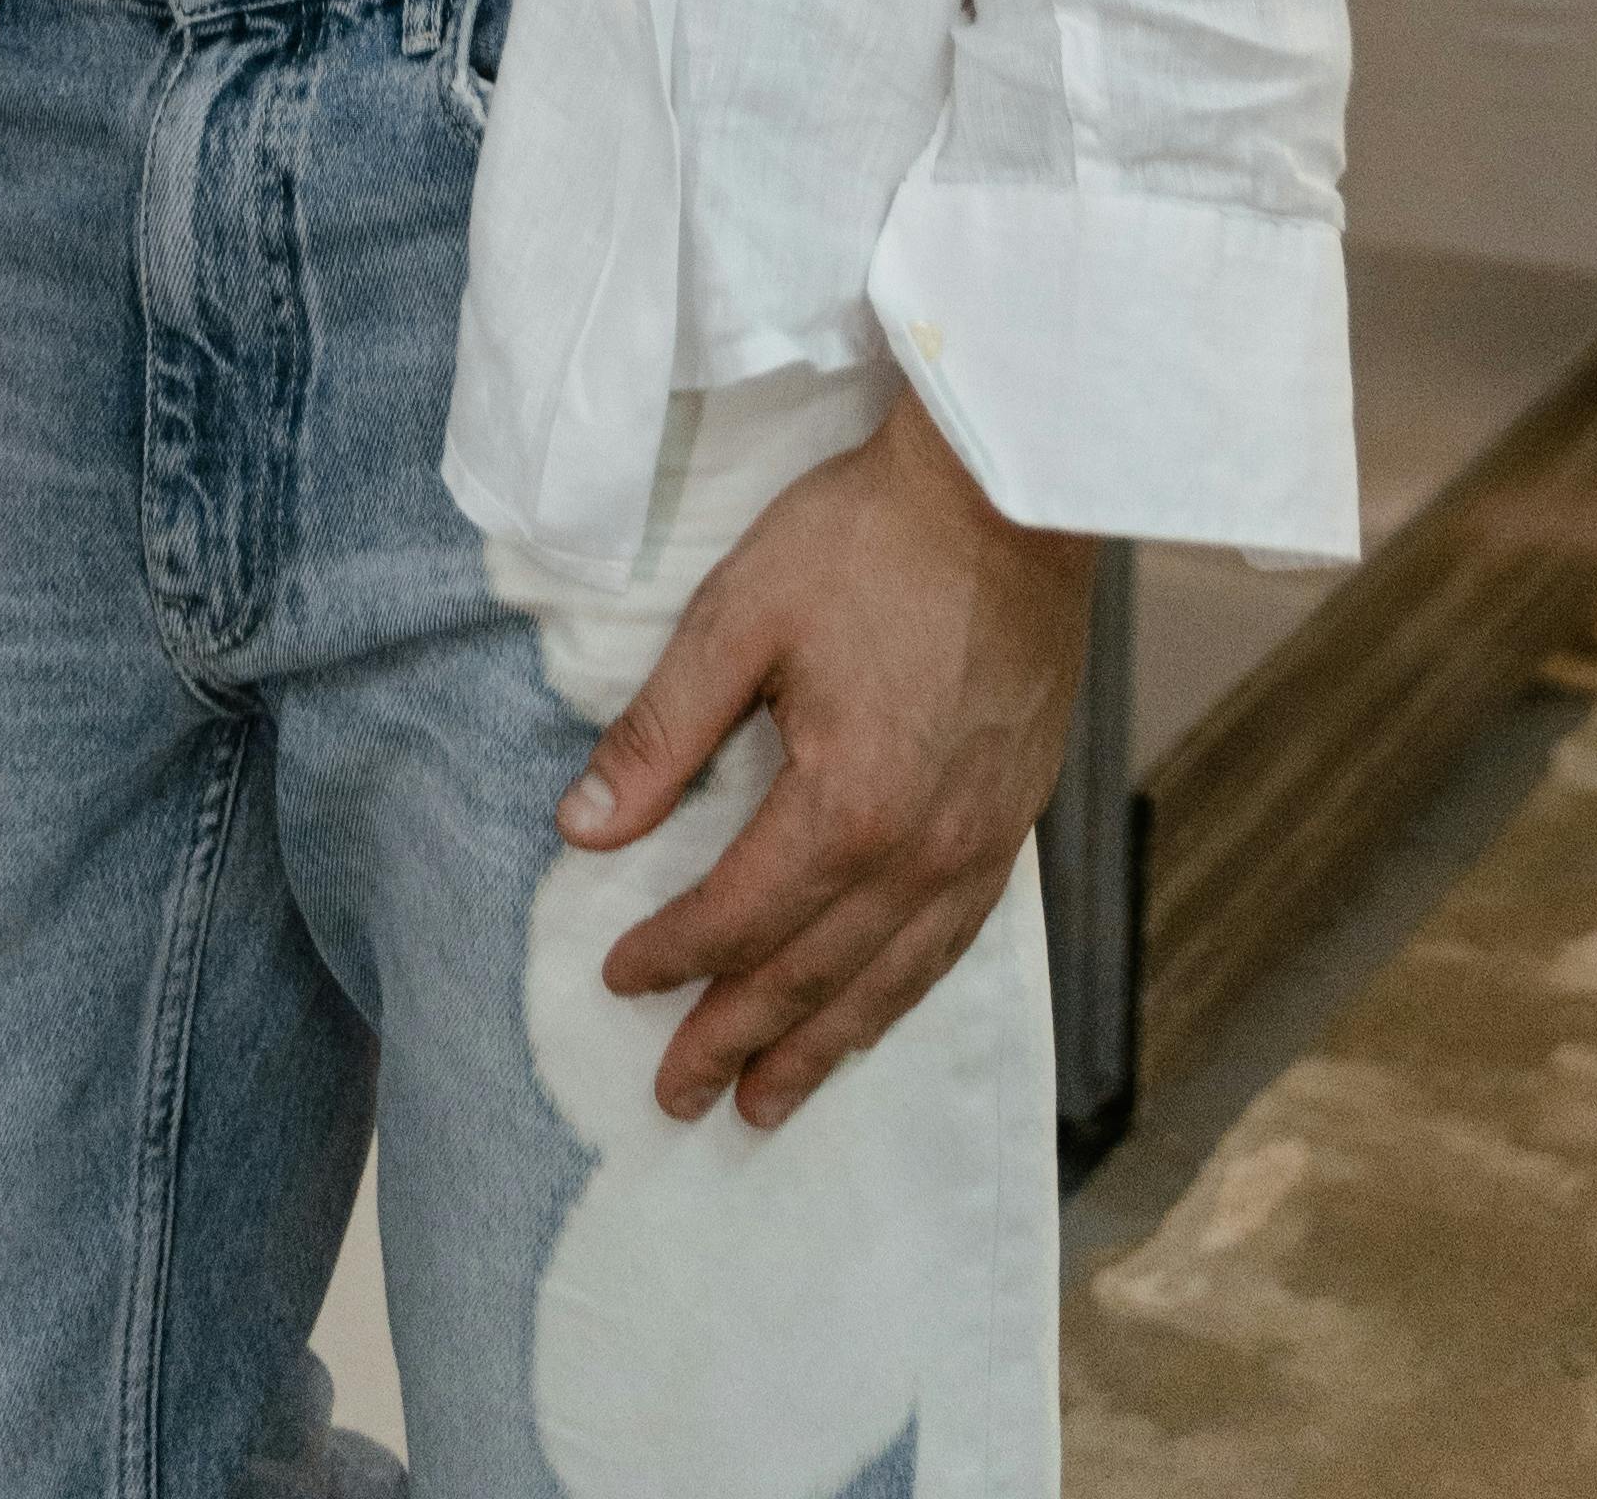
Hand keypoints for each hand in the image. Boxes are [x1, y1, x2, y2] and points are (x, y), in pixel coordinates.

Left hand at [557, 385, 1091, 1130]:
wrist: (1011, 495)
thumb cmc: (869, 540)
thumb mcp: (740, 616)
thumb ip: (662, 732)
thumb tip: (582, 826)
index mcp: (846, 807)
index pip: (739, 915)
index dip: (673, 953)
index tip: (620, 978)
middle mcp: (920, 852)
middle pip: (812, 975)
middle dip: (737, 1039)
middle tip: (680, 1098)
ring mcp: (978, 844)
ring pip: (888, 980)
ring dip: (822, 1048)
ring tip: (768, 1102)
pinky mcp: (1014, 820)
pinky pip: (952, 942)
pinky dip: (900, 994)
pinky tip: (874, 1011)